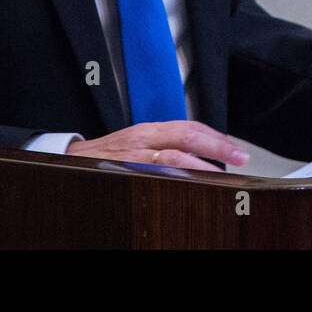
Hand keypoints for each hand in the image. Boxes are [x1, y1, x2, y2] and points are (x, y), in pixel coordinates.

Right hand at [66, 120, 250, 171]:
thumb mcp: (138, 142)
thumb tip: (198, 153)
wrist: (72, 160)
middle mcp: (144, 139)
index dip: (215, 136)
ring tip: (221, 174)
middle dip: (216, 147)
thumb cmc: (108, 154)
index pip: (189, 127)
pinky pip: (156, 176)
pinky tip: (190, 185)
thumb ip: (166, 144)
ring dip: (201, 165)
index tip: (234, 147)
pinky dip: (176, 179)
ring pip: (173, 157)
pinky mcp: (127, 172)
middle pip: (187, 137)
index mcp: (150, 130)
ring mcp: (136, 157)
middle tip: (239, 157)